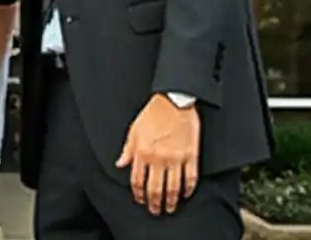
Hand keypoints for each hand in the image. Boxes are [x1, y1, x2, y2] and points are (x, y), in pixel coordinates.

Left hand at [115, 94, 199, 214]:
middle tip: (155, 210)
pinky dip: (188, 189)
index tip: (140, 200)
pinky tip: (185, 194)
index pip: (138, 181)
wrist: (173, 100)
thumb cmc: (153, 113)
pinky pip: (190, 178)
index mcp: (142, 152)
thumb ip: (127, 150)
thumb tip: (120, 164)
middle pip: (155, 188)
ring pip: (173, 187)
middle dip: (154, 203)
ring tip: (170, 207)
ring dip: (171, 201)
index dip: (138, 194)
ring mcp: (176, 158)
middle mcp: (158, 158)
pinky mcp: (191, 155)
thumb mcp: (134, 130)